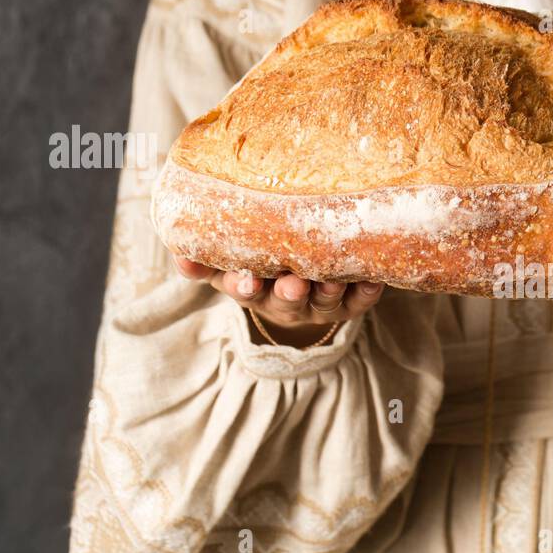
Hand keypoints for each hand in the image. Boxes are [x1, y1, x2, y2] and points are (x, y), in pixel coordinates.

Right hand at [174, 257, 384, 347]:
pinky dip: (367, 291)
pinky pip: (361, 301)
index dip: (244, 287)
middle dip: (290, 293)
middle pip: (288, 300)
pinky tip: (375, 279)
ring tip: (334, 278)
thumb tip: (177, 249)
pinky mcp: (350, 303)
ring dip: (329, 290)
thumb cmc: (258, 266)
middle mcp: (288, 301)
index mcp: (255, 290)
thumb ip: (203, 260)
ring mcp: (320, 303)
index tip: (245, 281)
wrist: (299, 287)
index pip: (244, 290)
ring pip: (325, 300)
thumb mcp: (226, 266)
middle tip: (293, 283)